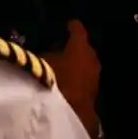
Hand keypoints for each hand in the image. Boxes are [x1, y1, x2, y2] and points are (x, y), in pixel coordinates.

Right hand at [41, 19, 102, 138]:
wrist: (69, 115)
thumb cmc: (54, 83)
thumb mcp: (42, 64)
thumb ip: (45, 56)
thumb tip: (45, 54)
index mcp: (80, 47)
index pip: (78, 31)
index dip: (73, 27)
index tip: (69, 24)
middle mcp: (92, 59)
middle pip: (85, 49)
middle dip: (77, 47)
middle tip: (65, 47)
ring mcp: (95, 77)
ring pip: (87, 65)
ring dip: (79, 64)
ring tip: (66, 66)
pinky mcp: (95, 93)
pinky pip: (86, 79)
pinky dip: (79, 77)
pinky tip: (69, 82)